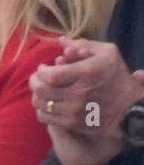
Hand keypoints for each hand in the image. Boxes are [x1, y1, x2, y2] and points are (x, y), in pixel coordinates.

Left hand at [31, 38, 143, 164]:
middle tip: (36, 78)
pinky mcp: (73, 124)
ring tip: (40, 90)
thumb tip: (61, 40)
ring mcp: (75, 111)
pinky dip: (41, 109)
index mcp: (87, 74)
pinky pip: (45, 118)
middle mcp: (79, 94)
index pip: (51, 75)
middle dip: (34, 81)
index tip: (43, 68)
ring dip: (36, 95)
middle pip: (42, 90)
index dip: (41, 71)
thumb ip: (83, 45)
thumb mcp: (107, 54)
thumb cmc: (118, 77)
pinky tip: (47, 103)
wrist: (130, 107)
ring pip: (40, 104)